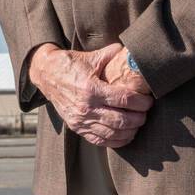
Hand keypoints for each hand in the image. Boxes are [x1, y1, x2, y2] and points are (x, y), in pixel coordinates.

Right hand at [27, 42, 152, 147]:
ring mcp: (81, 120)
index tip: (148, 101)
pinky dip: (116, 141)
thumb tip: (131, 53)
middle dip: (139, 118)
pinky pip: (100, 141)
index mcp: (92, 88)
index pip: (124, 100)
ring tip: (138, 123)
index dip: (141, 102)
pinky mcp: (77, 127)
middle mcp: (86, 107)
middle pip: (121, 120)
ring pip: (112, 133)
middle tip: (146, 113)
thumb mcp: (91, 57)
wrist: (46, 74)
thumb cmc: (70, 64)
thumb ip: (112, 54)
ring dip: (130, 131)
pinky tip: (125, 135)